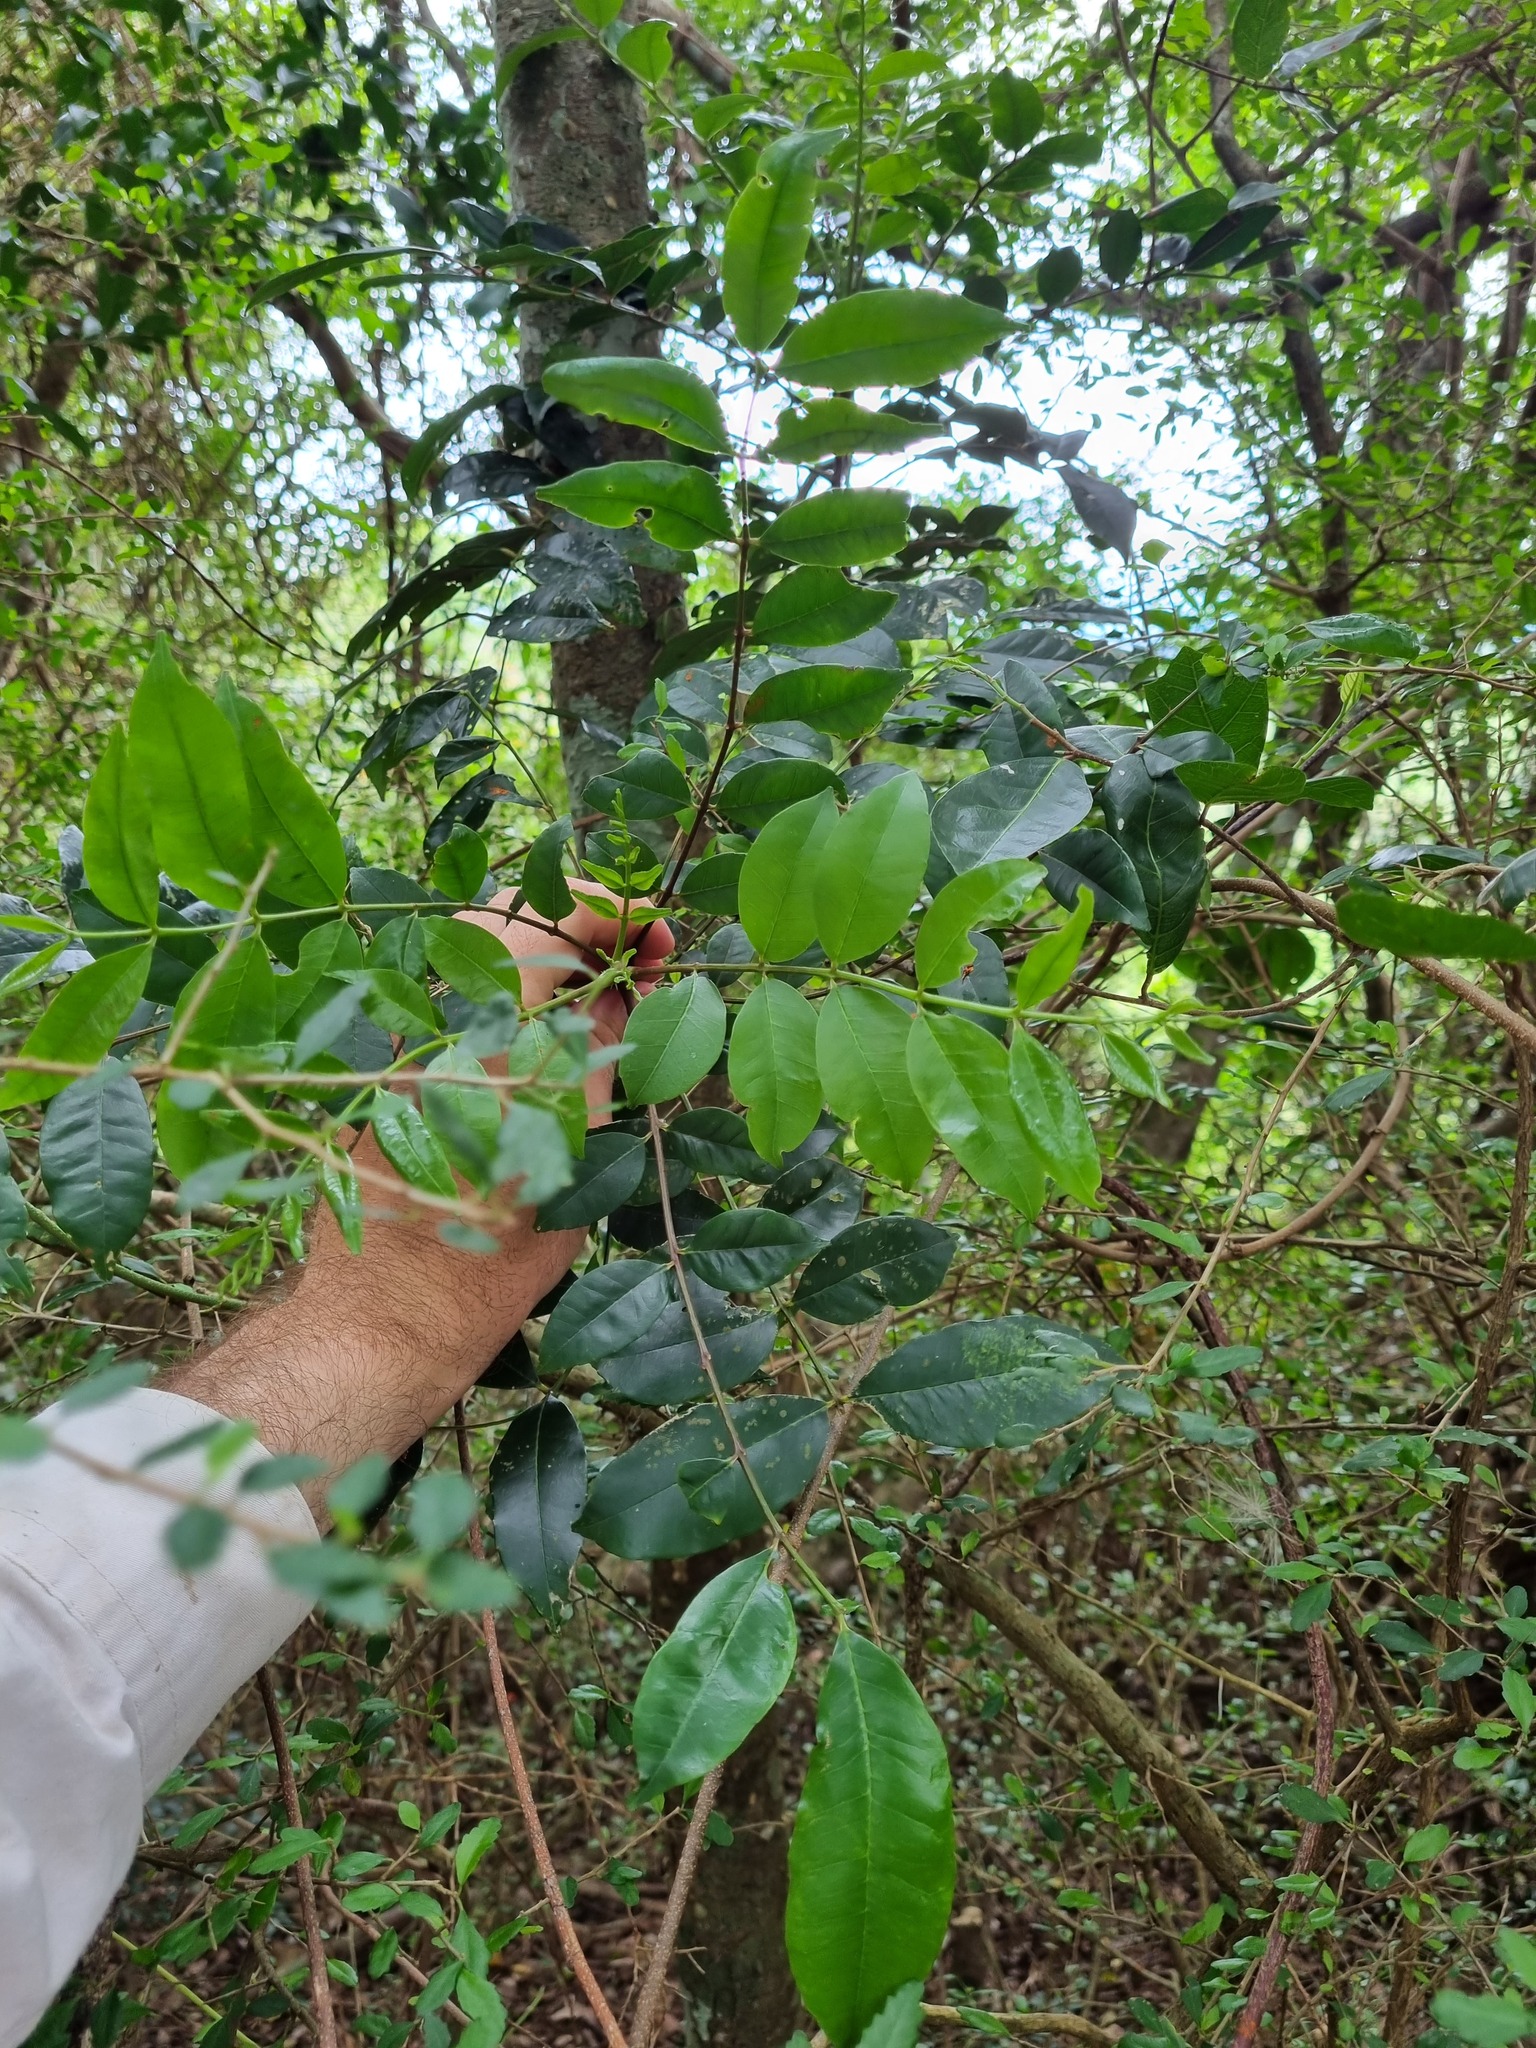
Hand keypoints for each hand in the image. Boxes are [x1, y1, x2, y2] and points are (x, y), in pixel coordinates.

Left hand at [162, 889, 672, 1498]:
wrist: (390, 1311)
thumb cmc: (501, 1246)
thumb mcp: (583, 1141)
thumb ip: (604, 1046)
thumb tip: (620, 988)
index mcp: (496, 1018)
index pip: (557, 909)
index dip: (616, 910)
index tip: (653, 937)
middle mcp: (440, 1011)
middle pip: (517, 920)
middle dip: (586, 930)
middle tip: (637, 966)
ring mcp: (406, 1038)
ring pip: (484, 962)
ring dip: (549, 967)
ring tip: (601, 1011)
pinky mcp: (387, 1071)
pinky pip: (458, 1009)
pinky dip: (509, 1008)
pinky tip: (546, 1050)